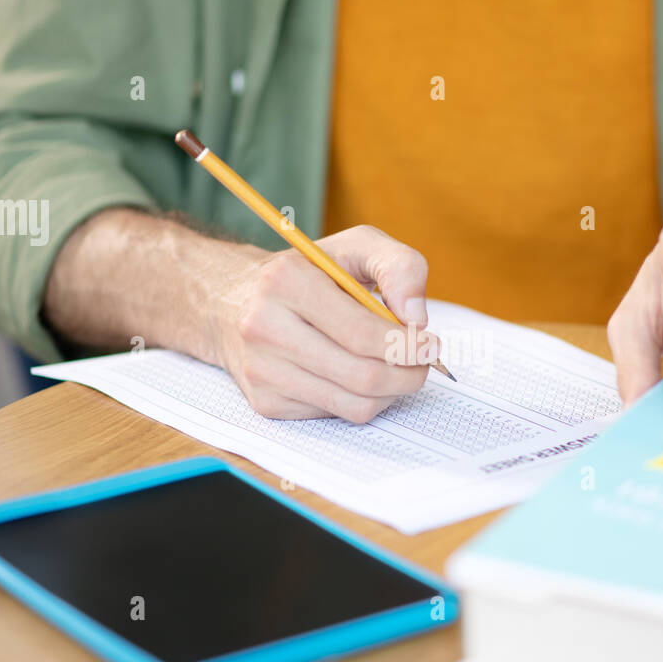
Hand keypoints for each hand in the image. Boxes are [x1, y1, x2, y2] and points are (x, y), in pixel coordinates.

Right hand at [197, 225, 438, 422]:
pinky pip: (334, 415)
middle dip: (408, 375)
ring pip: (353, 405)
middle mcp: (265, 328)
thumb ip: (399, 267)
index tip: (430, 345)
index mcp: (287, 282)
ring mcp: (262, 370)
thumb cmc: (308, 273)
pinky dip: (358, 400)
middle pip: (362, 376)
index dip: (409, 346)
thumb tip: (417, 318)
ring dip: (389, 393)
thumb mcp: (355, 246)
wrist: (232, 301)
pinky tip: (354, 376)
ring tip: (395, 370)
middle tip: (422, 364)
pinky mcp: (265, 402)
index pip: (363, 333)